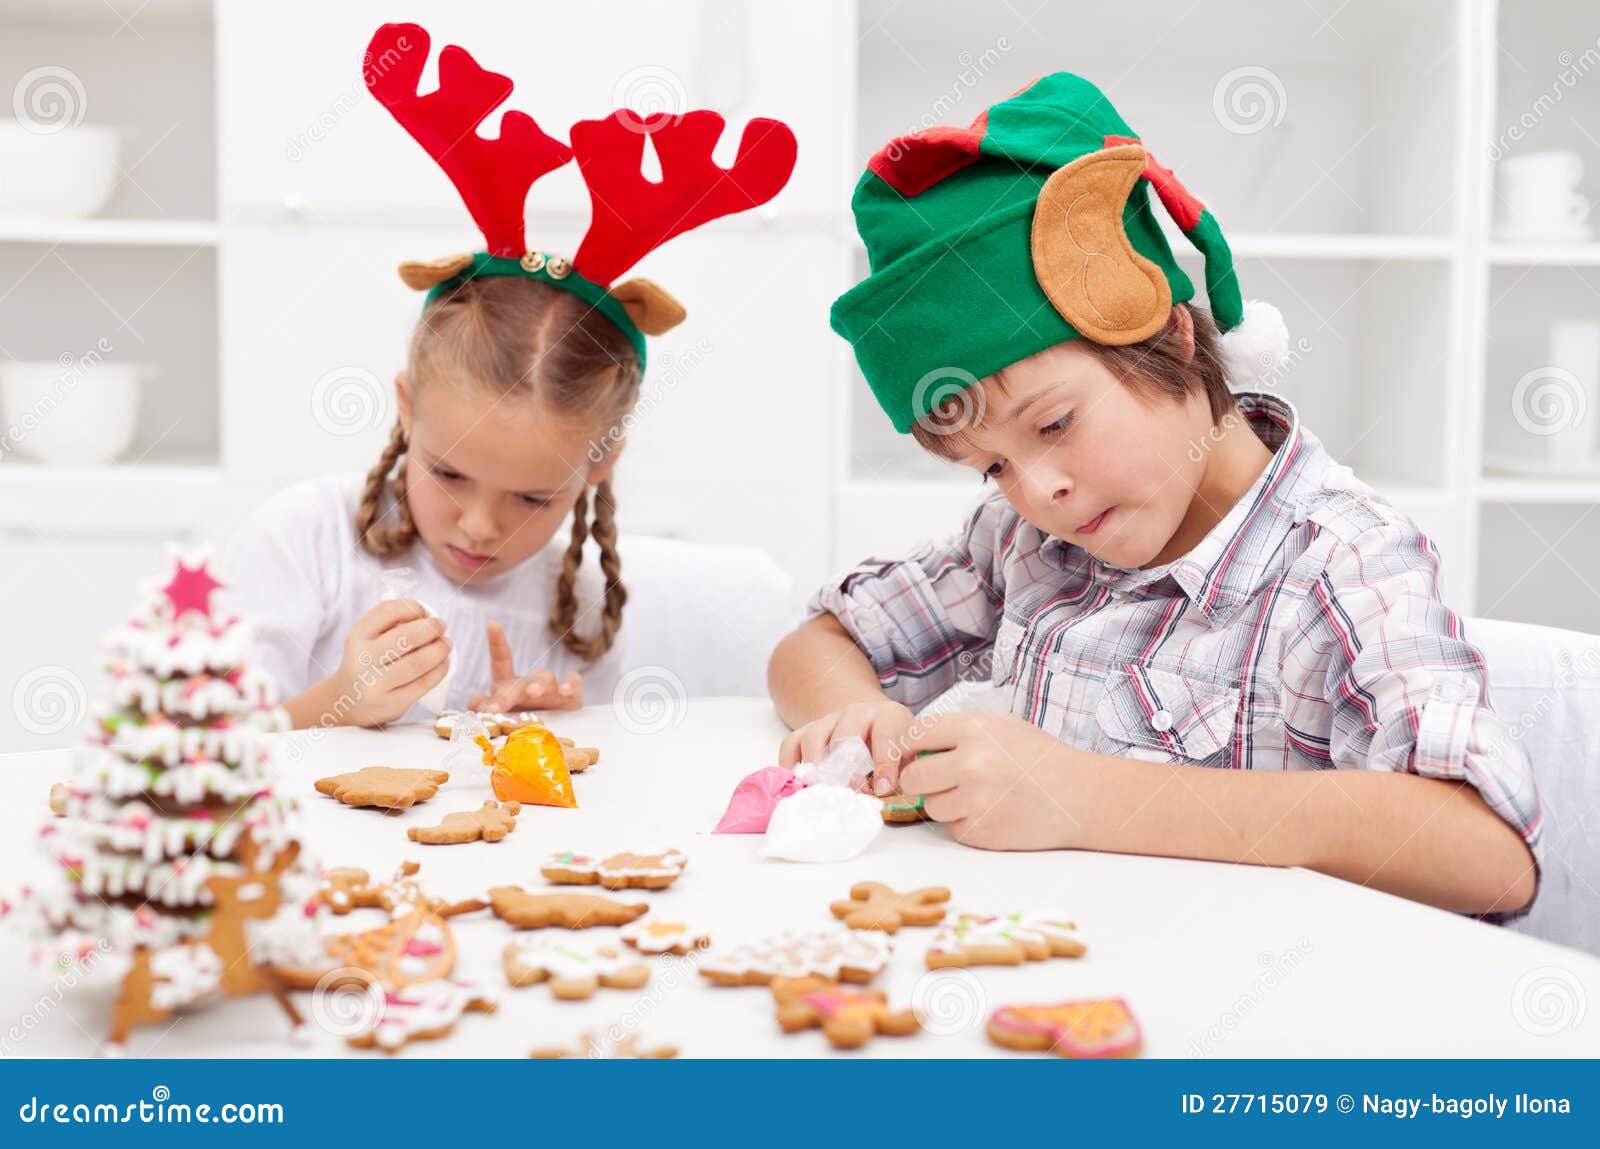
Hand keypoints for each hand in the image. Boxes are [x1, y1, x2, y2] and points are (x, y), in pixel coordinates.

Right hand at [325, 600, 451, 727]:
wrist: (349, 701)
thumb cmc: (367, 663)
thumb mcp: (367, 639)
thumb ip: (391, 625)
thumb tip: (428, 618)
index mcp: (357, 637)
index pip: (388, 612)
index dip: (412, 607)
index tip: (423, 612)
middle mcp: (363, 660)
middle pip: (406, 637)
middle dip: (430, 628)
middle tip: (441, 625)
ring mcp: (376, 684)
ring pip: (417, 663)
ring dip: (439, 650)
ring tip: (446, 644)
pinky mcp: (392, 703)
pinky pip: (423, 684)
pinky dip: (439, 670)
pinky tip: (444, 663)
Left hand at [466, 621, 582, 711]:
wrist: (555, 732)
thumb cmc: (522, 718)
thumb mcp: (501, 714)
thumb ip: (484, 707)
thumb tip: (476, 701)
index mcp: (509, 684)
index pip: (502, 660)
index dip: (497, 641)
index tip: (492, 624)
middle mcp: (530, 683)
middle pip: (519, 682)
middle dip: (507, 694)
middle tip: (497, 707)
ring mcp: (552, 688)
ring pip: (545, 677)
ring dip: (538, 683)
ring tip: (533, 692)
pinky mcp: (572, 695)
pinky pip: (574, 683)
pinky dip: (570, 684)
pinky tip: (565, 690)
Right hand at [777, 698, 914, 783]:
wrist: (871, 724)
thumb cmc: (894, 749)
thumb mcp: (908, 757)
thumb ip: (902, 774)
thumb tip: (885, 796)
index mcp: (889, 716)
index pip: (885, 732)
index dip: (884, 761)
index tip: (883, 788)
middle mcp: (857, 712)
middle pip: (845, 734)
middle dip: (848, 768)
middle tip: (850, 791)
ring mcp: (829, 720)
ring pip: (815, 738)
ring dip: (819, 769)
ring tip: (825, 791)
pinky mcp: (806, 730)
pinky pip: (791, 744)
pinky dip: (791, 766)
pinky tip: (801, 785)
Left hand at [896, 712, 1089, 849]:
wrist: (1082, 797)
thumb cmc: (1043, 759)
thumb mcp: (1004, 727)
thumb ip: (961, 733)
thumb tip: (918, 746)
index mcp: (974, 729)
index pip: (914, 734)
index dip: (911, 747)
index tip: (916, 755)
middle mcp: (971, 763)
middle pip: (912, 777)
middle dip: (920, 780)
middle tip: (938, 781)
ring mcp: (976, 801)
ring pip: (931, 806)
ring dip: (945, 804)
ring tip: (977, 796)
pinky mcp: (982, 832)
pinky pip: (953, 829)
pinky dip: (966, 824)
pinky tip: (992, 813)